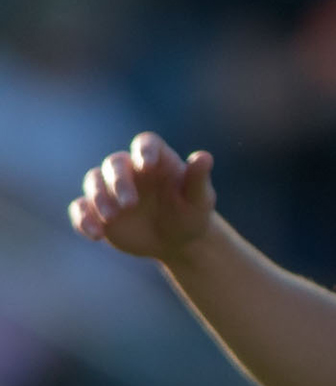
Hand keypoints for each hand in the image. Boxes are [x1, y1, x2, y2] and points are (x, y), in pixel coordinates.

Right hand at [68, 132, 217, 264]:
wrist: (177, 241)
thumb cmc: (191, 214)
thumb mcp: (199, 200)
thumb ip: (198, 178)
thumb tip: (204, 156)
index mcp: (157, 160)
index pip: (146, 144)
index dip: (144, 151)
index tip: (147, 165)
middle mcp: (130, 169)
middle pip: (115, 163)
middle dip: (119, 181)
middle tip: (130, 204)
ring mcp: (110, 188)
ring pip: (93, 182)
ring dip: (99, 198)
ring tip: (111, 219)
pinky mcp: (96, 210)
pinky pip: (82, 208)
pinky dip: (84, 218)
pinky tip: (95, 235)